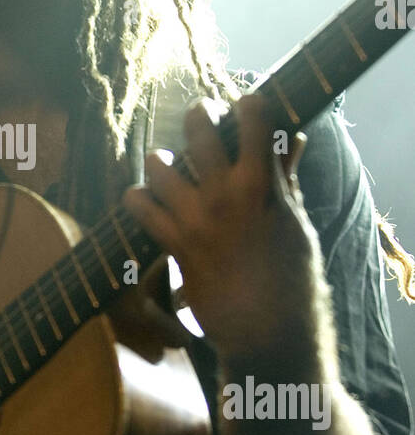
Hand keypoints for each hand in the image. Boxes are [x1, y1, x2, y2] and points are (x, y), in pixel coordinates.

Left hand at [122, 93, 335, 373]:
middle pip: (199, 129)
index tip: (245, 104)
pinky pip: (140, 207)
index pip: (254, 120)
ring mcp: (196, 217)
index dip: (248, 105)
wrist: (268, 330)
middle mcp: (225, 193)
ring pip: (159, 164)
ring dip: (160, 160)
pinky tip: (145, 200)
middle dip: (199, 114)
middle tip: (201, 117)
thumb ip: (286, 179)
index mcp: (263, 184)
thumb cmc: (293, 278)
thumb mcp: (297, 224)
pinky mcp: (175, 243)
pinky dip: (138, 199)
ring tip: (166, 165)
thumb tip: (294, 140)